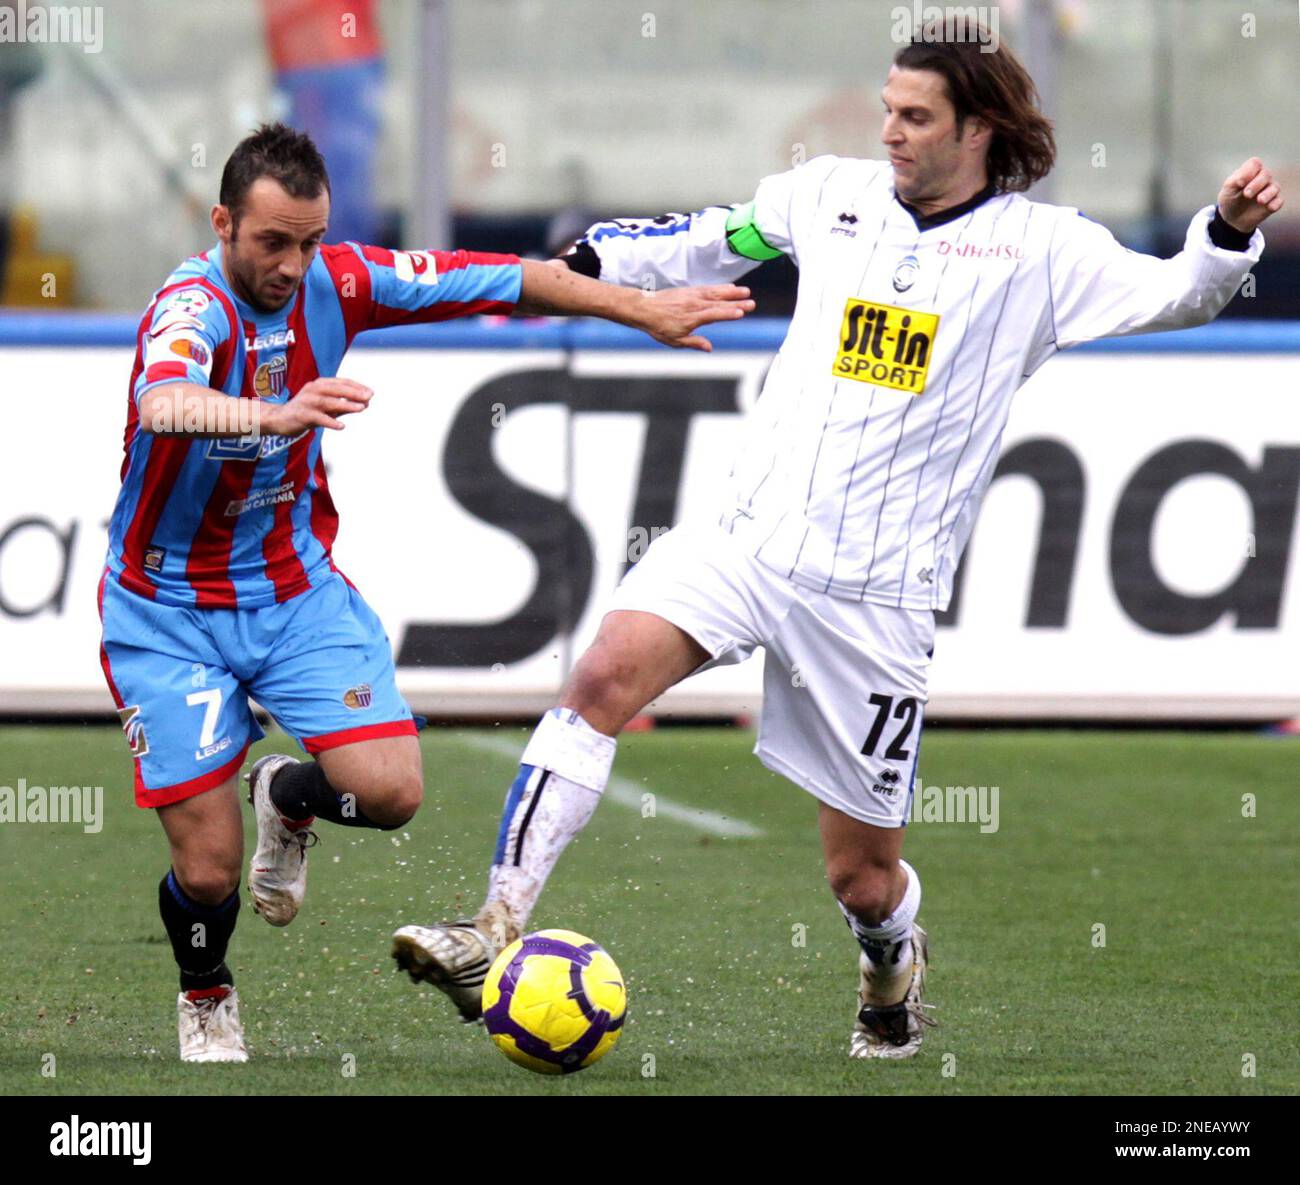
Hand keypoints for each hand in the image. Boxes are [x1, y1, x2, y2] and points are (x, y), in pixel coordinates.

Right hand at [260, 377, 372, 434]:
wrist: (280, 419)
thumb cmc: (307, 412)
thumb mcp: (327, 407)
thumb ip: (344, 405)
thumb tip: (366, 404)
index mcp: (320, 384)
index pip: (342, 382)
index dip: (357, 387)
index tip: (371, 393)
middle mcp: (314, 389)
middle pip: (336, 389)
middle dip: (354, 392)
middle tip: (369, 397)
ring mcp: (307, 401)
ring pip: (329, 402)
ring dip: (346, 405)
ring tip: (361, 408)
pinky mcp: (302, 415)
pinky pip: (318, 418)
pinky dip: (330, 422)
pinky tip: (341, 427)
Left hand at [633, 285, 756, 351]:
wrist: (643, 308)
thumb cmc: (658, 326)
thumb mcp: (675, 340)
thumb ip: (694, 342)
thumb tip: (709, 348)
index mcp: (692, 317)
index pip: (714, 314)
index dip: (728, 313)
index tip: (741, 312)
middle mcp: (694, 304)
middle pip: (718, 302)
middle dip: (736, 302)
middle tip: (752, 303)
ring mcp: (692, 295)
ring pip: (715, 293)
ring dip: (731, 292)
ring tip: (745, 291)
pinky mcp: (689, 290)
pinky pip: (708, 288)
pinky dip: (719, 288)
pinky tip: (729, 288)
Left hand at [1217, 158, 1283, 234]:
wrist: (1232, 218)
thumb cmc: (1230, 199)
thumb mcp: (1228, 189)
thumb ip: (1236, 179)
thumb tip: (1243, 179)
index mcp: (1251, 171)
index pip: (1255, 163)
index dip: (1249, 171)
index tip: (1240, 183)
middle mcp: (1263, 178)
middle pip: (1266, 174)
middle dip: (1257, 184)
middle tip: (1247, 194)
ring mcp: (1269, 190)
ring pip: (1275, 187)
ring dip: (1268, 193)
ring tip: (1260, 200)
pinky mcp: (1273, 203)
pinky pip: (1279, 201)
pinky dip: (1275, 203)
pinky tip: (1269, 207)